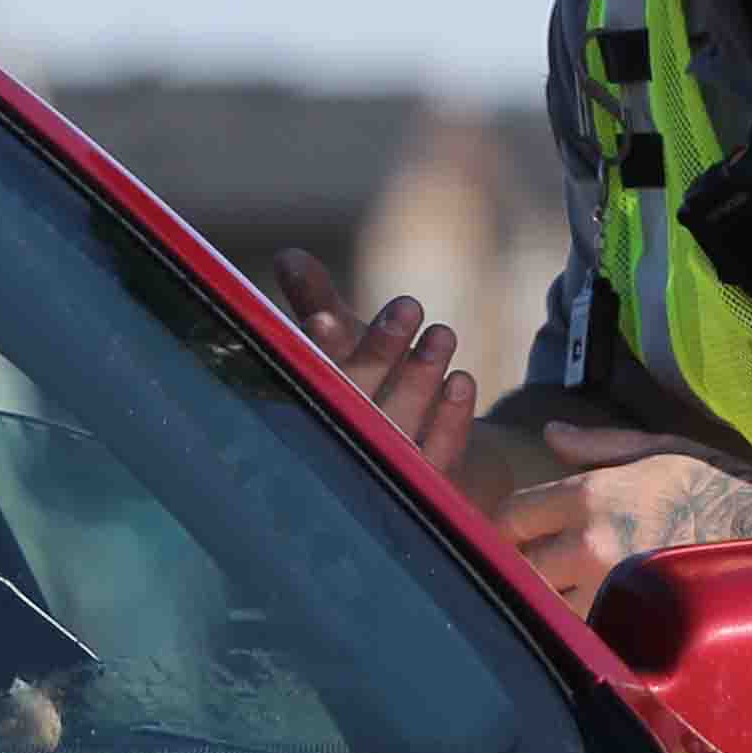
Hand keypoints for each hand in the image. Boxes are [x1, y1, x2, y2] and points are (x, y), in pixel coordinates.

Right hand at [274, 247, 479, 492]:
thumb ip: (315, 300)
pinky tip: (462, 381)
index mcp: (306, 408)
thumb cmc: (370, 384)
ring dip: (419, 380)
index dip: (317, 351)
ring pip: (396, 431)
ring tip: (443, 332)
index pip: (308, 379)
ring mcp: (381, 477)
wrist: (420, 448)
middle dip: (379, 354)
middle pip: (353, 404)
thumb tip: (289, 256)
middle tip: (409, 305)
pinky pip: (437, 460)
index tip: (325, 318)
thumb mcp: (345, 341)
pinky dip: (450, 421)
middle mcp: (337, 446)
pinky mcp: (425, 496)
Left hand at [496, 422, 751, 614]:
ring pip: (546, 606)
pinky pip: (584, 632)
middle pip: (518, 566)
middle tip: (535, 563)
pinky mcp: (636, 626)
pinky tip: (592, 615)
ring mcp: (612, 591)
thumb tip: (549, 433)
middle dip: (521, 565)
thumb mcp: (655, 449)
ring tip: (562, 591)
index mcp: (589, 496)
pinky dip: (580, 626)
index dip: (507, 525)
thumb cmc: (714, 484)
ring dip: (547, 600)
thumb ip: (595, 445)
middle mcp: (591, 544)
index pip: (510, 516)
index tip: (520, 531)